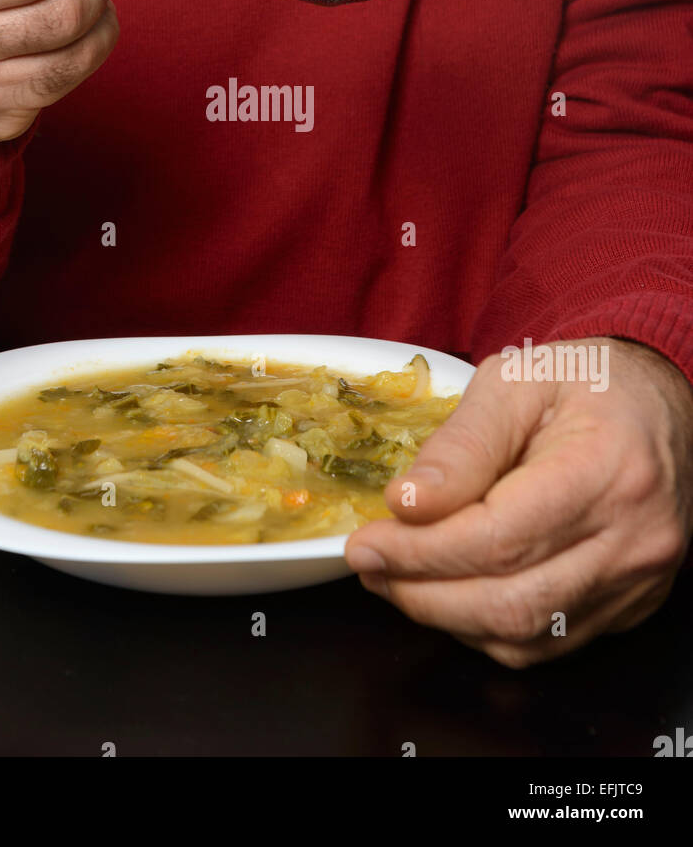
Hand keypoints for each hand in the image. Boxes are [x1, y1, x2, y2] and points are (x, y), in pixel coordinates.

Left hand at [345, 337, 692, 665]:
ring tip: (398, 577)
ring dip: (446, 617)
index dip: (421, 551)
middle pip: (511, 601)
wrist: (657, 402)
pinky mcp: (631, 606)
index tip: (367, 541)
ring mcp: (638, 581)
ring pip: (526, 634)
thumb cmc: (584, 383)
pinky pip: (547, 642)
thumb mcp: (514, 382)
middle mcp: (634, 538)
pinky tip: (452, 591)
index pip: (500, 539)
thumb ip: (461, 444)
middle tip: (370, 564)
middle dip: (422, 592)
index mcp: (606, 470)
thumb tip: (408, 503)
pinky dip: (487, 628)